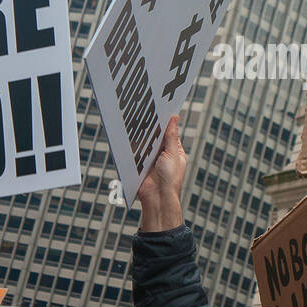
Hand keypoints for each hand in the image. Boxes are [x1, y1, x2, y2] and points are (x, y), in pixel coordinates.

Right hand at [138, 116, 185, 232]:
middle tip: (146, 111)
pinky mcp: (140, 163)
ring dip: (142, 134)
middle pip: (156, 135)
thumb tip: (174, 117)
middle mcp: (163, 153)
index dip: (166, 121)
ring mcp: (151, 158)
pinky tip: (131, 134)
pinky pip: (136, 150)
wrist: (157, 198)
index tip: (160, 108)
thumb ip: (171, 135)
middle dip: (152, 126)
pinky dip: (134, 144)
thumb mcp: (172, 153)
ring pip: (145, 141)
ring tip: (138, 120)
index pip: (170, 131)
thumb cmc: (170, 179)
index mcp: (174, 150)